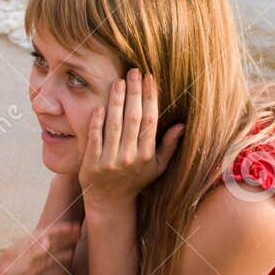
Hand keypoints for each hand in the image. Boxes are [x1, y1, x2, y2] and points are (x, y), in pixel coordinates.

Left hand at [0, 222, 79, 274]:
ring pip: (57, 246)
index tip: (76, 226)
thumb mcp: (23, 256)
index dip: (64, 228)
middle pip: (56, 237)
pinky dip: (63, 256)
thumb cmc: (9, 264)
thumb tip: (49, 240)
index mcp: (34, 240)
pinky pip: (54, 258)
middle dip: (68, 233)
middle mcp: (38, 246)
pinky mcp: (38, 265)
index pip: (52, 231)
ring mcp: (39, 255)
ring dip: (67, 242)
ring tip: (80, 239)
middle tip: (82, 230)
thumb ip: (36, 248)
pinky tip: (71, 255)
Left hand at [79, 68, 184, 210]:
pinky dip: (97, 122)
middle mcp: (130, 158)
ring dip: (116, 102)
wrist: (109, 202)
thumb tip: (182, 125)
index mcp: (146, 156)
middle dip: (134, 93)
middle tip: (134, 72)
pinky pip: (95, 138)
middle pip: (133, 119)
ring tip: (118, 81)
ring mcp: (110, 161)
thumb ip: (169, 146)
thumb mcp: (156, 167)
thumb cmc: (135, 180)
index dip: (150, 98)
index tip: (149, 79)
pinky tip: (100, 105)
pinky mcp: (92, 164)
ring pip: (114, 126)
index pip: (150, 121)